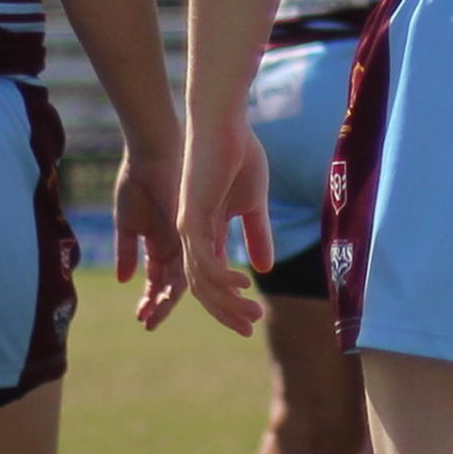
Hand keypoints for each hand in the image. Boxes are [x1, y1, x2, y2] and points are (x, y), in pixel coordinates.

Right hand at [111, 150, 187, 329]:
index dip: (150, 299)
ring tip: (154, 316)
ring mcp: (185, 239)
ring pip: (182, 279)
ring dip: (168, 300)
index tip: (140, 318)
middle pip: (171, 285)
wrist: (153, 152)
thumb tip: (122, 280)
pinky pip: (191, 262)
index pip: (157, 280)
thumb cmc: (138, 180)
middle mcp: (176, 246)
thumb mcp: (127, 222)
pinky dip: (179, 281)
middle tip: (149, 326)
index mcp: (161, 244)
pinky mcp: (192, 230)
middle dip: (160, 306)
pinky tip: (166, 296)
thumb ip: (126, 251)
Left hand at [179, 122, 272, 343]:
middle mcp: (192, 236)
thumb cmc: (239, 155)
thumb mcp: (254, 203)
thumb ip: (256, 235)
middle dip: (226, 312)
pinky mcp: (190, 218)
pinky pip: (203, 259)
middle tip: (249, 329)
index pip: (213, 279)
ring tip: (251, 313)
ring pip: (202, 280)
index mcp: (206, 233)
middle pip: (204, 288)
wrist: (224, 124)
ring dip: (226, 301)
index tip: (251, 322)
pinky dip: (222, 277)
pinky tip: (244, 283)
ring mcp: (188, 228)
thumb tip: (264, 268)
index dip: (231, 303)